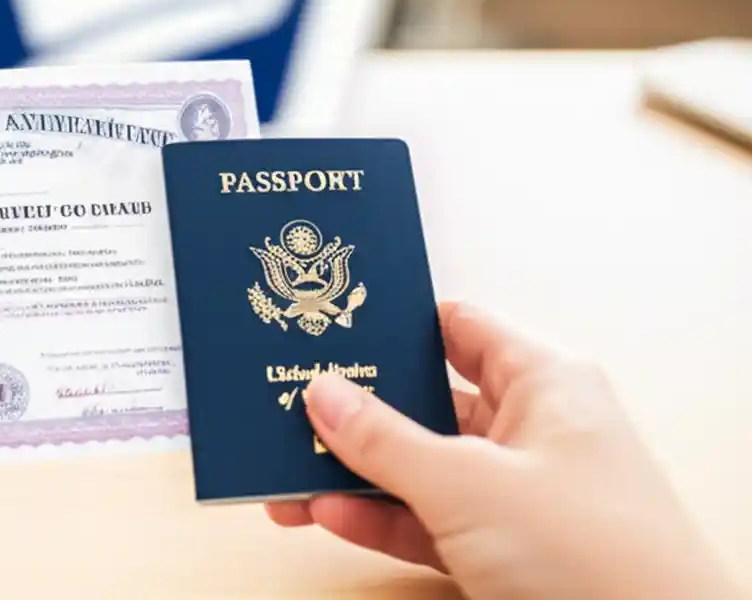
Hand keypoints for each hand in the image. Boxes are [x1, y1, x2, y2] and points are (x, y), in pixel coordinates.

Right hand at [266, 302, 738, 599]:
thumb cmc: (591, 553)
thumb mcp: (469, 484)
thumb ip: (386, 440)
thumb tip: (324, 393)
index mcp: (543, 382)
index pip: (458, 329)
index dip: (394, 325)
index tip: (330, 326)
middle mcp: (530, 428)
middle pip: (426, 401)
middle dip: (356, 410)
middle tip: (288, 405)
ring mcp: (516, 492)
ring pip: (420, 466)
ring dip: (355, 472)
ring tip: (288, 471)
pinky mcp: (503, 548)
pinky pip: (427, 520)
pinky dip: (380, 518)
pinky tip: (326, 515)